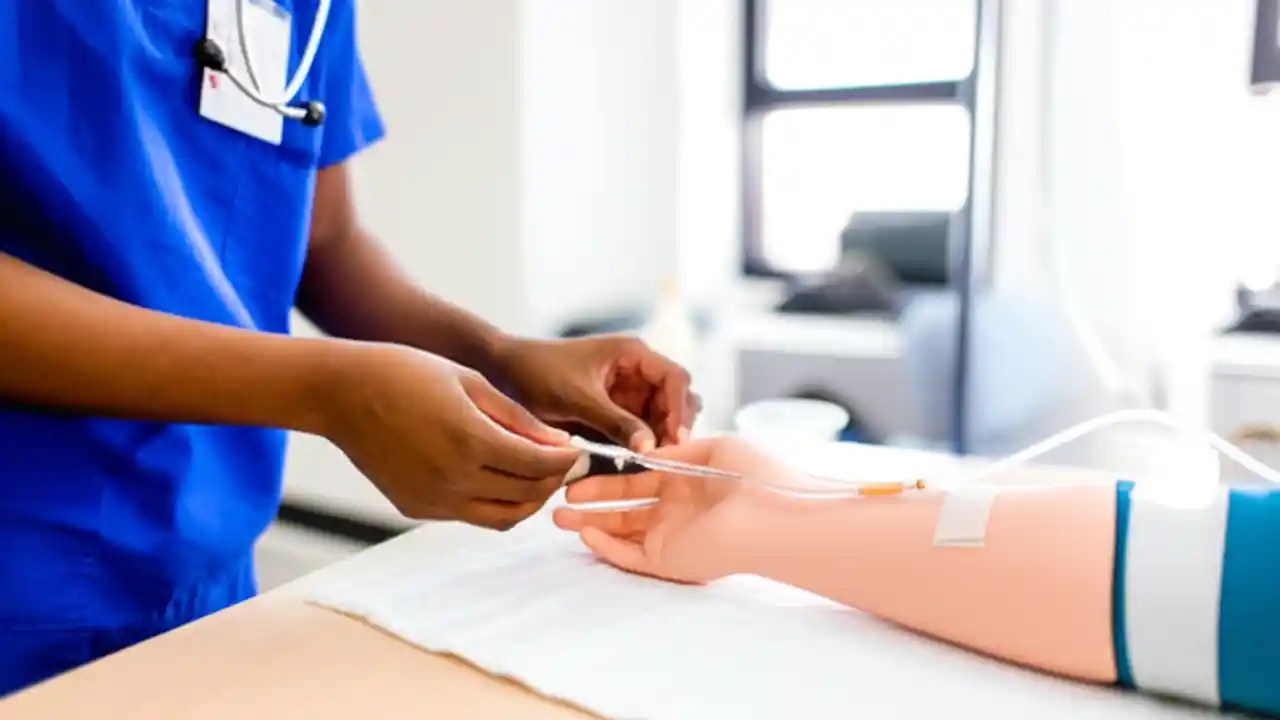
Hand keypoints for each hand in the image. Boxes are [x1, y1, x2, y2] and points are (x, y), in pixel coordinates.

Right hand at [323, 343, 580, 529]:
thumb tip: (559, 443)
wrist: (342, 392)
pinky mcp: (416, 508)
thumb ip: (518, 418)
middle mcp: (453, 479)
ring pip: (503, 517)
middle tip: (563, 462)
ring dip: (527, 499)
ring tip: (536, 473)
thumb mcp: (470, 382)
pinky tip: (497, 475)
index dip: (566, 460)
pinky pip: (470, 514)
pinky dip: (493, 500)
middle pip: (526, 496)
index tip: (577, 449)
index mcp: (470, 441)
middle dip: (553, 480)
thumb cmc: (406, 372)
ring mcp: (433, 499)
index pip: (538, 465)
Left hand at [495, 335, 699, 451]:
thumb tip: (651, 448)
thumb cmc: (538, 373)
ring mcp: (626, 392)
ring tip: (654, 463)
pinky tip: (638, 463)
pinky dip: (641, 445)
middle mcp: (636, 371)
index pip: (674, 378)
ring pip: (659, 417)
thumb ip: (615, 422)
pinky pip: (639, 429)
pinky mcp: (614, 412)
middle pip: (674, 399)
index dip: (679, 409)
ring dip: (660, 438)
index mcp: (632, 354)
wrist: (504, 374)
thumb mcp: (578, 398)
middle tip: (668, 457)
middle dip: (674, 426)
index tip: (676, 439)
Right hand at [553, 437, 797, 582]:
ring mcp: (673, 537)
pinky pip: (631, 556)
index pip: (641, 477)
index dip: (613, 472)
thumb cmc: (757, 475)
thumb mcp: (715, 447)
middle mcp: (678, 510)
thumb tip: (643, 453)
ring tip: (558, 516)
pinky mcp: (670, 561)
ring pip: (622, 533)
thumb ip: (674, 451)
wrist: (774, 516)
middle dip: (592, 500)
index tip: (584, 463)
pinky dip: (607, 547)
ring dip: (591, 524)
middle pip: (625, 506)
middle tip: (562, 494)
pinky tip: (585, 533)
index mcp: (690, 481)